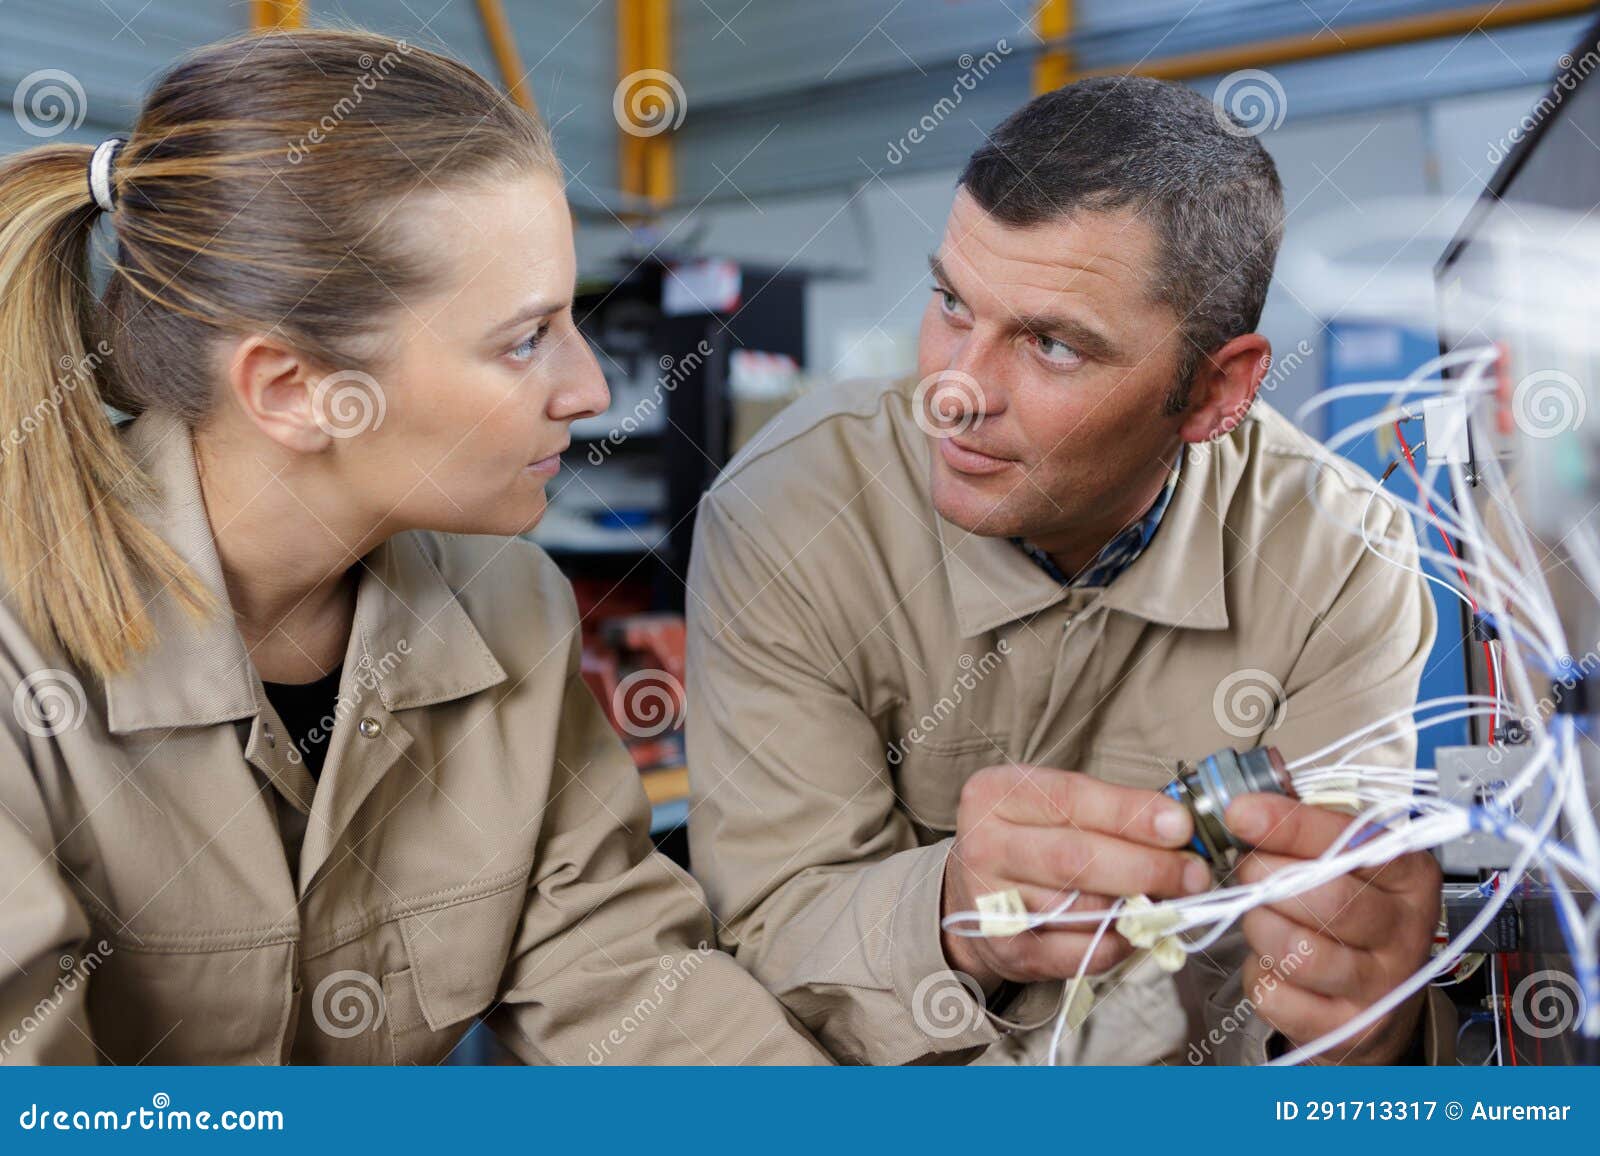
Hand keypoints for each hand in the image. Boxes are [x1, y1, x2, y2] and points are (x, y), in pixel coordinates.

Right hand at [941, 763, 1211, 990]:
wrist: (975, 892)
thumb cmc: (1033, 837)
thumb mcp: (1055, 804)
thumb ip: (1112, 810)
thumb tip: (1183, 830)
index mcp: (996, 793)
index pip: (1070, 798)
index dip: (1130, 813)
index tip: (1181, 825)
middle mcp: (983, 845)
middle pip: (1075, 858)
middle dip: (1146, 866)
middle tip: (1194, 874)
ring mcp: (989, 903)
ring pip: (1083, 909)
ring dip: (1138, 908)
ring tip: (1169, 900)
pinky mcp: (1007, 951)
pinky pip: (1080, 953)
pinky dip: (1120, 943)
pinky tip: (1136, 929)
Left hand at [1227, 793, 1440, 1063]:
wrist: (1377, 1000)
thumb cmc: (1352, 914)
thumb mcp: (1346, 863)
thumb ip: (1305, 827)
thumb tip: (1248, 796)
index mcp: (1410, 877)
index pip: (1354, 842)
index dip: (1291, 825)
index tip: (1241, 812)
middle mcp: (1405, 932)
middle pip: (1326, 899)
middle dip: (1265, 877)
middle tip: (1247, 870)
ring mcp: (1380, 986)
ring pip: (1299, 951)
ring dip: (1260, 926)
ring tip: (1260, 916)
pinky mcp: (1348, 1029)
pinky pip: (1279, 996)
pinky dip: (1259, 974)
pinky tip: (1269, 962)